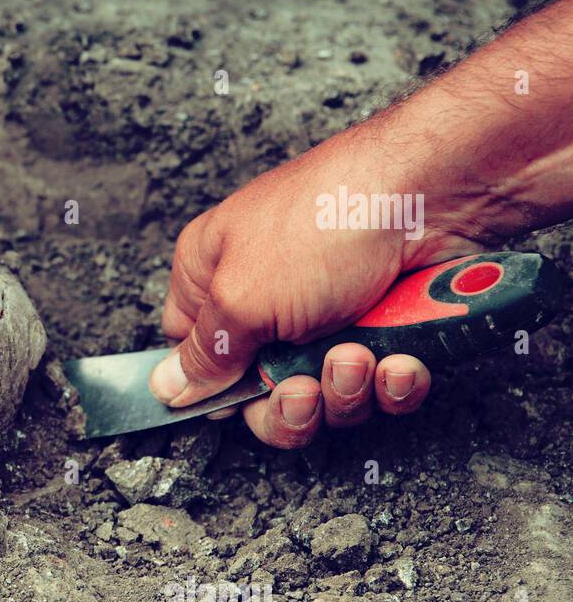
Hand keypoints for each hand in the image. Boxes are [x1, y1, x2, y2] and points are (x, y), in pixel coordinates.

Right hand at [150, 121, 486, 447]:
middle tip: (303, 388)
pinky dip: (390, 382)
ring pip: (323, 396)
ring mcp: (326, 316)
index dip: (209, 386)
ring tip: (358, 353)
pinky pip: (378, 387)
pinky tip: (396, 358)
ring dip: (343, 388)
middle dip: (287, 404)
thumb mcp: (243, 297)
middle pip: (257, 392)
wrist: (432, 197)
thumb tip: (167, 387)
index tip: (233, 401)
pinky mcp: (383, 328)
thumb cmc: (326, 221)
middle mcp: (265, 299)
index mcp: (211, 276)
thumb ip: (204, 353)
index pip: (189, 351)